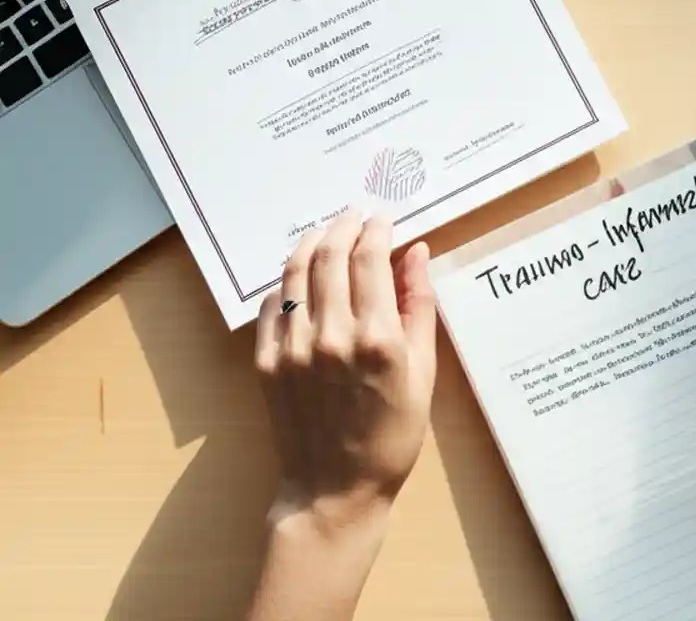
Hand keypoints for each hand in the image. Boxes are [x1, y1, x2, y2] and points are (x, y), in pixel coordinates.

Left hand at [253, 209, 436, 530]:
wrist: (335, 488)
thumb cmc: (392, 436)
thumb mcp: (423, 373)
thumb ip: (419, 308)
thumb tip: (416, 254)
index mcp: (378, 338)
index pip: (371, 259)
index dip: (377, 229)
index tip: (384, 216)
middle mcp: (332, 335)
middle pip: (331, 255)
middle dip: (344, 225)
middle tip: (355, 214)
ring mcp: (293, 347)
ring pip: (296, 272)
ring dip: (312, 242)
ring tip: (326, 233)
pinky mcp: (266, 361)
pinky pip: (271, 305)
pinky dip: (287, 282)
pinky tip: (300, 277)